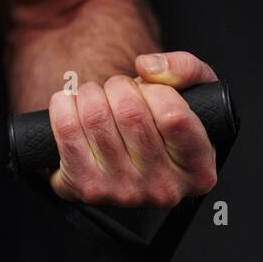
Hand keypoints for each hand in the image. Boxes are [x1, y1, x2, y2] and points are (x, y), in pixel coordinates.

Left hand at [47, 50, 218, 207]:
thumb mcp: (193, 89)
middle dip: (120, 86)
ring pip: (95, 116)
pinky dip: (64, 104)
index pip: (173, 116)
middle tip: (120, 92)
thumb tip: (147, 68)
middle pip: (129, 112)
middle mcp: (164, 190)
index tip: (150, 91)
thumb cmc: (162, 116)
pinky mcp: (86, 188)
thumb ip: (185, 68)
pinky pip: (66, 128)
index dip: (156, 90)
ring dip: (92, 93)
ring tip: (99, 99)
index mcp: (198, 170)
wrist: (124, 150)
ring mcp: (123, 193)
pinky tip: (74, 107)